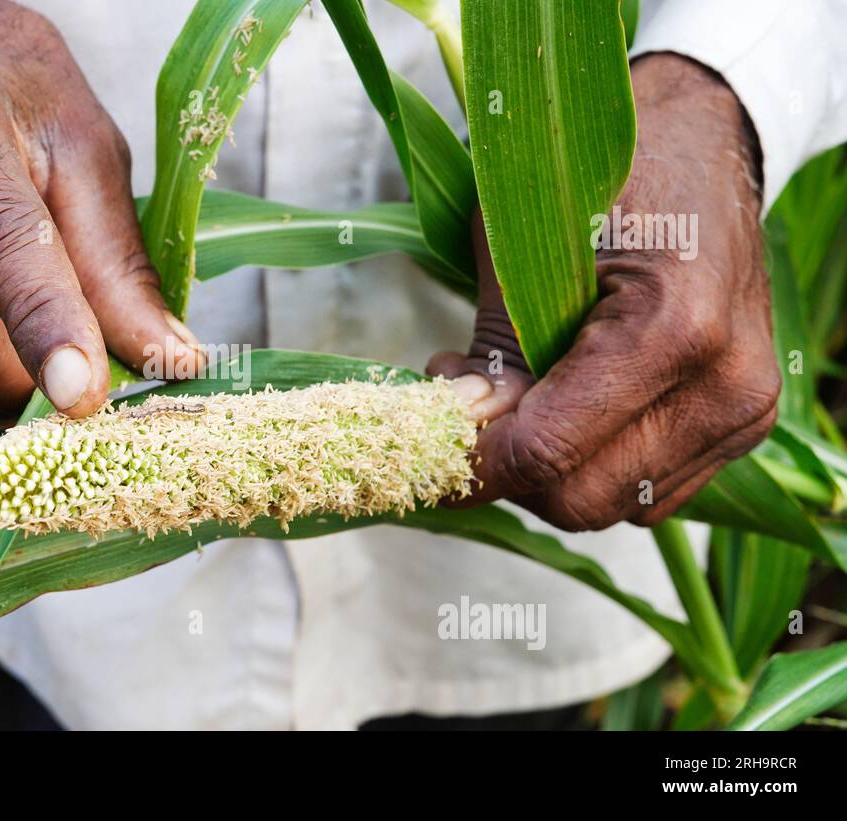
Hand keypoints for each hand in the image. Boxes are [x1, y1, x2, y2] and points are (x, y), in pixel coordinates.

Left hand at [427, 53, 780, 529]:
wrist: (700, 145)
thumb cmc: (601, 172)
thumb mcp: (519, 240)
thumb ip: (491, 346)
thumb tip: (458, 427)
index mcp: (673, 330)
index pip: (547, 451)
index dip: (470, 462)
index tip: (422, 443)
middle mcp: (724, 386)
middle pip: (578, 499)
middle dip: (506, 470)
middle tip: (462, 407)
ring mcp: (743, 413)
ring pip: (608, 505)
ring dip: (545, 471)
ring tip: (513, 395)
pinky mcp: (741, 426)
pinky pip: (644, 490)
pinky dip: (590, 464)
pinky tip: (564, 407)